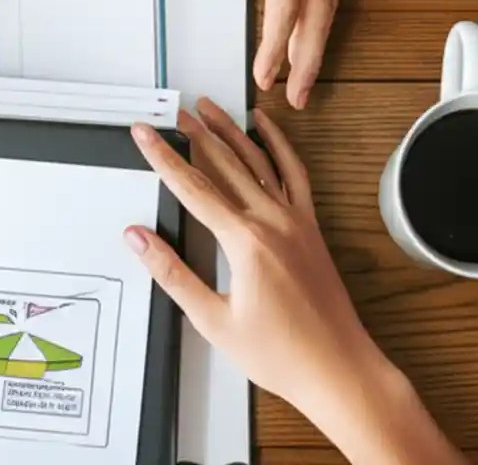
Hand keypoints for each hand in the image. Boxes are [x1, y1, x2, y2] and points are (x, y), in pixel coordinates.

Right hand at [124, 100, 465, 463]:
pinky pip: (294, 175)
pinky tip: (266, 130)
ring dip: (231, 131)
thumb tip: (139, 238)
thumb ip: (172, 273)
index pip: (193, 187)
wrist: (338, 370)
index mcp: (246, 243)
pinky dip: (279, 147)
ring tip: (210, 108)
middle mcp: (273, 222)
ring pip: (259, 161)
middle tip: (171, 111)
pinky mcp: (311, 228)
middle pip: (225, 164)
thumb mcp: (213, 319)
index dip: (163, 157)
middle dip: (194, 133)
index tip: (144, 133)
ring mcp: (296, 222)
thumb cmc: (281, 354)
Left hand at [236, 0, 349, 108]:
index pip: (284, 7)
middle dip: (306, 63)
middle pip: (315, 18)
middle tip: (297, 100)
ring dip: (317, 47)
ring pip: (327, 7)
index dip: (275, 47)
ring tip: (307, 79)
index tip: (265, 78)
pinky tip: (315, 32)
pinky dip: (323, 20)